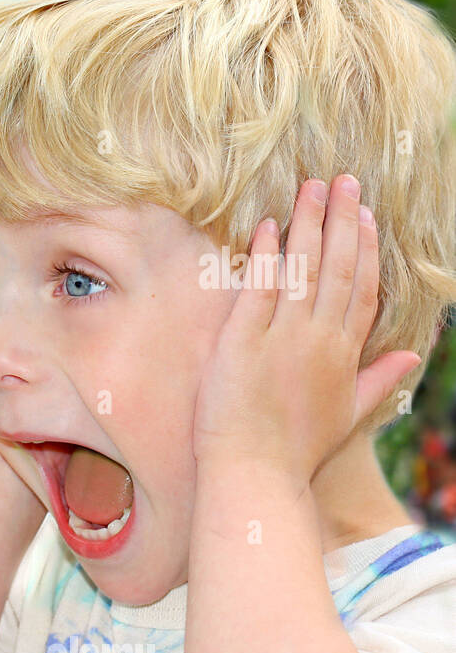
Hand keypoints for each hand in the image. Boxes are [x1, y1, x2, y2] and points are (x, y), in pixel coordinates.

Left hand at [193, 175, 420, 485]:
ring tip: (311, 187)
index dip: (364, 248)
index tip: (363, 215)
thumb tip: (410, 357)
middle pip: (338, 267)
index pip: (362, 287)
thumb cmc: (297, 450)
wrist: (255, 472)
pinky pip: (258, 288)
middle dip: (341, 220)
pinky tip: (268, 226)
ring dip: (307, 224)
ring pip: (302, 268)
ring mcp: (282, 336)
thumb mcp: (349, 414)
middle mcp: (319, 338)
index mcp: (345, 352)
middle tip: (342, 180)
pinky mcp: (243, 340)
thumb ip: (379, 379)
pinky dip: (265, 255)